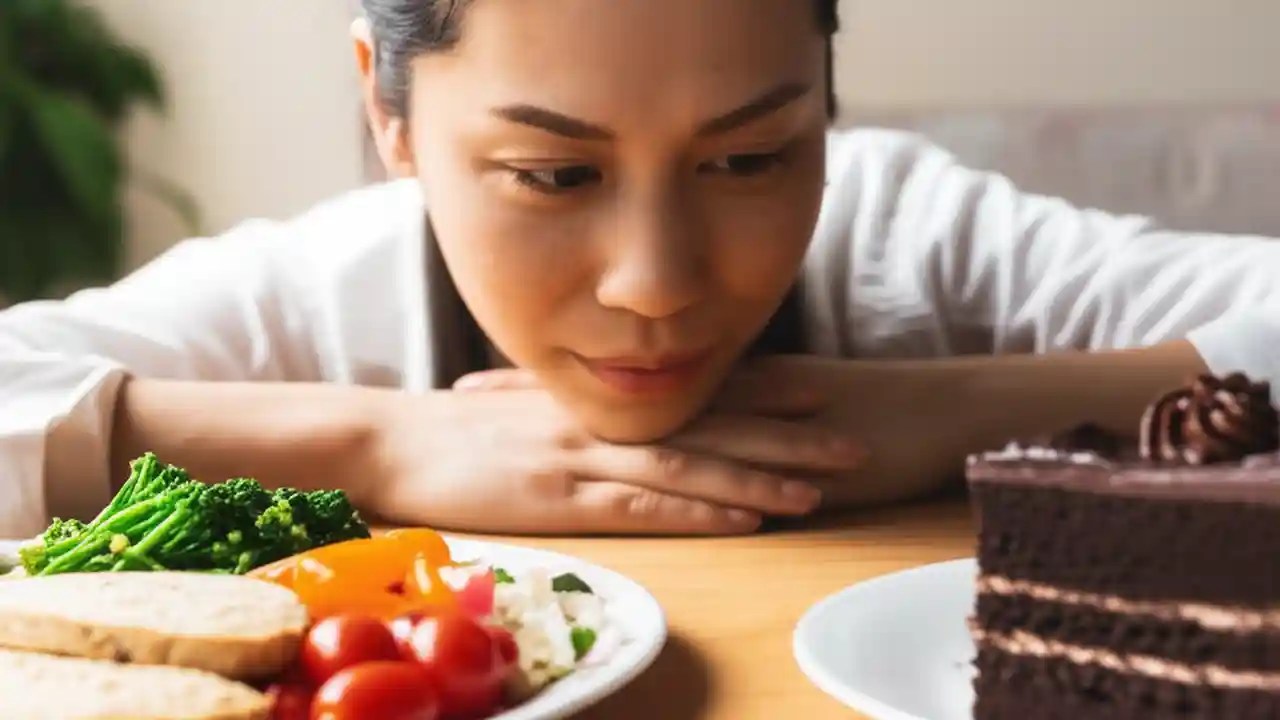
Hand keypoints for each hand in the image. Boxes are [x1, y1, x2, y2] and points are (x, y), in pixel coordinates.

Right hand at [364, 359, 863, 535]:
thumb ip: (577, 405)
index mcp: (599, 395)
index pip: (692, 386)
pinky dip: (698, 511)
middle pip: (710, 423)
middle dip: (785, 432)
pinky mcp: (561, 496)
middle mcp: (603, 416)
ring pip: (689, 464)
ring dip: (758, 475)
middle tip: (851, 437)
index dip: (759, 387)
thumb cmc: (454, 428)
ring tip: (819, 488)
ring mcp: (584, 454)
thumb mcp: (524, 405)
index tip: (818, 385)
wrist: (389, 440)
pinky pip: (642, 504)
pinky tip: (745, 519)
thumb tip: (614, 407)